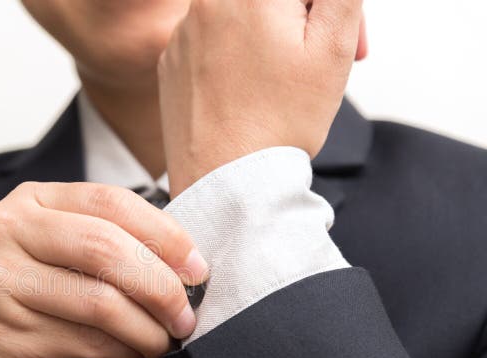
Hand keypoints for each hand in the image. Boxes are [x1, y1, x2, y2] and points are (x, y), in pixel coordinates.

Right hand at [0, 182, 208, 357]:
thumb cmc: (18, 302)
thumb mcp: (52, 256)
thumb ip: (105, 248)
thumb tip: (185, 266)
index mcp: (31, 201)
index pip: (111, 202)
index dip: (165, 234)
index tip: (198, 268)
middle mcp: (8, 230)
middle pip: (107, 248)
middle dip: (162, 286)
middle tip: (186, 316)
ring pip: (101, 301)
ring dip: (147, 328)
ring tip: (163, 343)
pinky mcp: (3, 330)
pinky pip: (86, 340)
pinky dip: (124, 351)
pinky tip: (133, 356)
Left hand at [159, 0, 364, 195]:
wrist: (226, 182)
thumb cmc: (279, 124)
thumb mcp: (332, 47)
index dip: (327, 9)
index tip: (345, 39)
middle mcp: (207, 3)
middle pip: (270, 0)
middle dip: (303, 21)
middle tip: (317, 61)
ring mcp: (182, 34)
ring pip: (241, 19)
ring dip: (270, 39)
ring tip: (281, 86)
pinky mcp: (169, 64)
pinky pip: (211, 45)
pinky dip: (234, 61)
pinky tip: (249, 96)